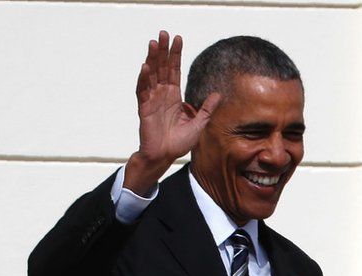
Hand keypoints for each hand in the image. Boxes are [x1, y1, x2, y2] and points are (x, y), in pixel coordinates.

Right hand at [126, 30, 221, 191]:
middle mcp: (162, 95)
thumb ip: (206, 109)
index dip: (175, 55)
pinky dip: (144, 78)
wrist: (165, 156)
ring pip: (151, 75)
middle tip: (163, 33)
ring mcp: (152, 100)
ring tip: (153, 43)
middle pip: (162, 68)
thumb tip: (218, 94)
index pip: (174, 71)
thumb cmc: (179, 143)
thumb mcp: (199, 124)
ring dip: (152, 59)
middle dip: (163, 50)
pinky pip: (143, 91)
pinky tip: (146, 66)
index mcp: (174, 97)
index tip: (178, 39)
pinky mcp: (144, 108)